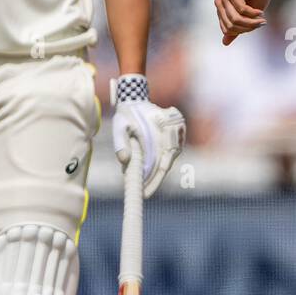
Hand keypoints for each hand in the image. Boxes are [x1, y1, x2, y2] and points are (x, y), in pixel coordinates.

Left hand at [110, 77, 184, 197]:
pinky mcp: (174, 139)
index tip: (144, 193)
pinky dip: (158, 166)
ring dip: (157, 174)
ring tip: (144, 187)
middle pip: (166, 163)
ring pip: (168, 161)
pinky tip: (149, 175)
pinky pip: (167, 156)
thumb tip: (124, 161)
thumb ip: (120, 142)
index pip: (160, 160)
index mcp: (162, 128)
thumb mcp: (119, 125)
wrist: (136, 101)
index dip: (154, 179)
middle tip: (143, 194)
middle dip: (155, 180)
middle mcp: (173, 133)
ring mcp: (176, 136)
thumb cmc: (127, 113)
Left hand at [215, 0, 277, 45]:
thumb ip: (236, 29)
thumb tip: (224, 43)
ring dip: (251, 22)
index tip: (254, 26)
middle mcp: (219, 2)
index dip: (242, 31)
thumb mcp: (246, 17)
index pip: (227, 30)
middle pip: (231, 25)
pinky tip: (260, 12)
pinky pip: (242, 10)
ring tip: (262, 20)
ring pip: (235, 19)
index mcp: (220, 9)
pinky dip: (253, 14)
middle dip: (247, 27)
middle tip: (260, 24)